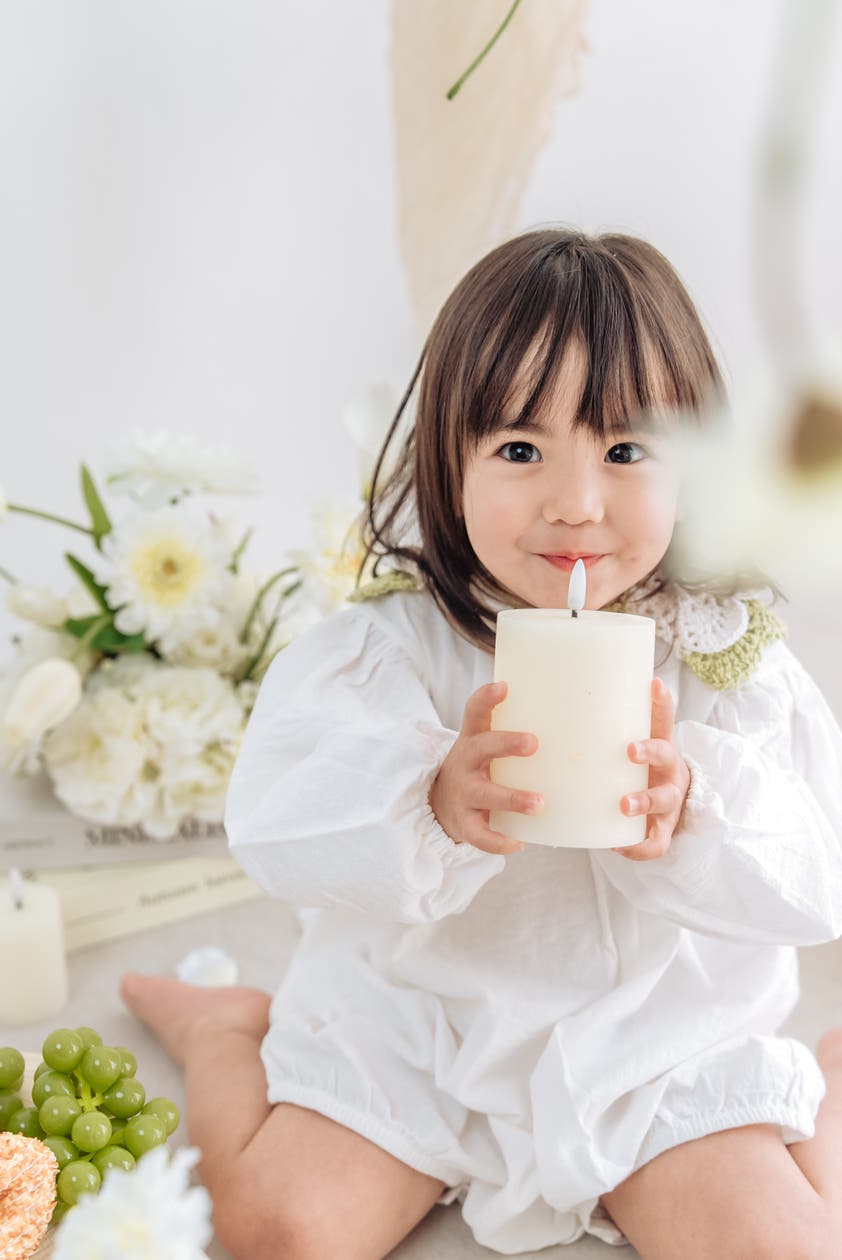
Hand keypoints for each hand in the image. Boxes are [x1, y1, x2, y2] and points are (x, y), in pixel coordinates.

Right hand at [429, 681, 541, 854]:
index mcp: (474, 739)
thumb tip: (584, 716)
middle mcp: (465, 763)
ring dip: (511, 797)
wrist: (442, 804)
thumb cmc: (483, 768)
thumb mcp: (488, 746)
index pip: (474, 712)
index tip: (504, 686)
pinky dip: (498, 840)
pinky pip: (480, 834)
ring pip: (485, 794)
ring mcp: (464, 794)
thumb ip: (518, 733)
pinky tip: (518, 844)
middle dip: (506, 744)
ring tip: (539, 803)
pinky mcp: (465, 823)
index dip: (487, 698)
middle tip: (534, 743)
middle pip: (481, 748)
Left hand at [614, 676, 690, 860]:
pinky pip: (655, 842)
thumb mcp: (625, 746)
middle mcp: (668, 770)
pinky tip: (620, 847)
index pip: (663, 719)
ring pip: (664, 799)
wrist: (663, 810)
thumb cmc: (633, 772)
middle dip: (650, 751)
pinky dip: (639, 846)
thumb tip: (549, 704)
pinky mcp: (663, 830)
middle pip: (666, 754)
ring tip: (624, 805)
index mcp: (658, 746)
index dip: (661, 702)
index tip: (653, 684)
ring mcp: (669, 801)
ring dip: (645, 800)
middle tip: (630, 749)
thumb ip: (599, 731)